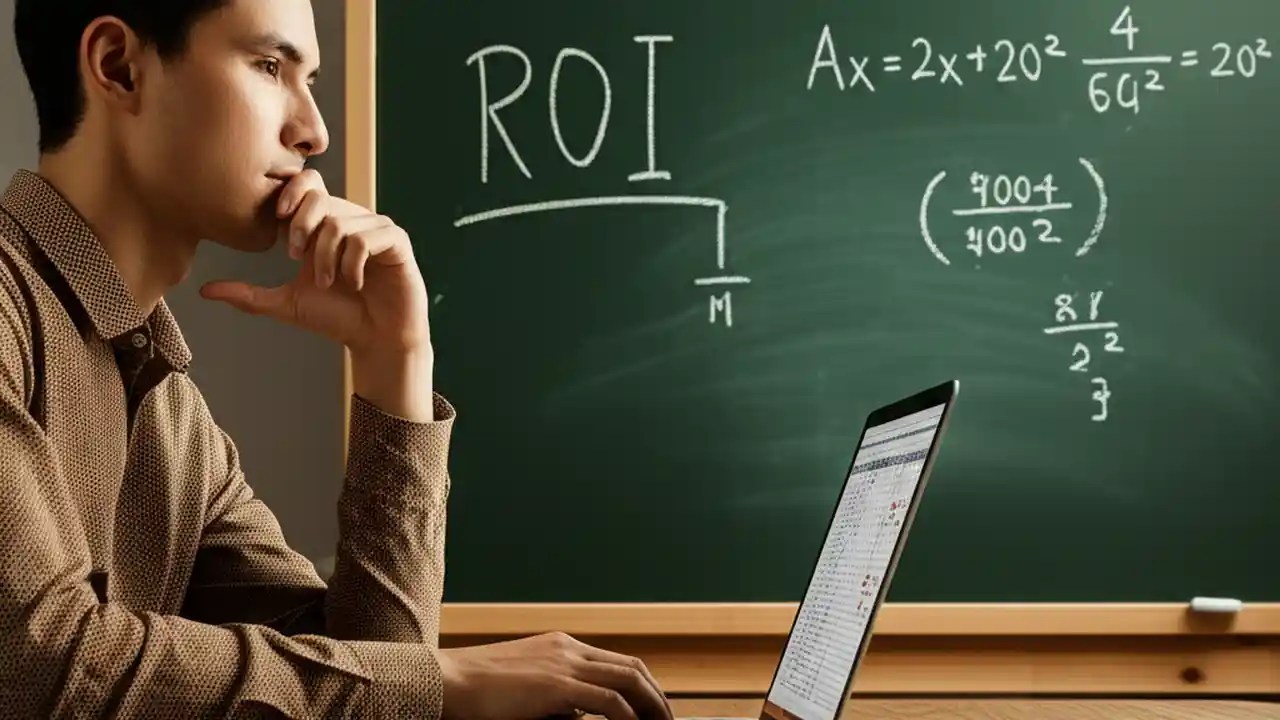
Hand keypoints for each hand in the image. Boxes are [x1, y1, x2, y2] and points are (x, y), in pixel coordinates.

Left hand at [199, 169, 430, 357]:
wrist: (376, 341)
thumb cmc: (337, 320)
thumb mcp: (286, 304)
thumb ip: (248, 295)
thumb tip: (204, 291)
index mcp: (324, 226)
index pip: (307, 185)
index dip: (289, 196)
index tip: (276, 226)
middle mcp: (350, 220)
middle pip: (319, 196)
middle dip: (300, 227)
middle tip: (294, 257)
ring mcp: (375, 229)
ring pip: (340, 221)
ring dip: (327, 257)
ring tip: (330, 282)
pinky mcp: (397, 242)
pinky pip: (369, 237)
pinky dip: (355, 263)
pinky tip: (356, 282)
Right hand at [437, 632, 673, 719]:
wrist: (445, 682)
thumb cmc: (476, 691)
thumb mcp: (525, 689)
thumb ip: (558, 700)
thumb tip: (581, 718)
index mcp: (562, 646)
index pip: (617, 663)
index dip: (643, 687)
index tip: (654, 712)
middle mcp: (569, 649)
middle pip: (633, 668)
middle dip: (658, 698)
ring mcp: (564, 664)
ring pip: (629, 680)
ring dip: (652, 707)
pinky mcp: (556, 686)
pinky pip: (608, 702)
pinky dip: (628, 717)